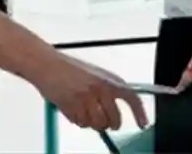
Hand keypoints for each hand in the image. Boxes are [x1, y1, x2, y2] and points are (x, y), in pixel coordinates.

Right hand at [34, 53, 149, 130]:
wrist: (48, 65)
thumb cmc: (69, 69)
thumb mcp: (96, 75)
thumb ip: (108, 90)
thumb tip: (117, 108)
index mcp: (109, 79)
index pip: (132, 97)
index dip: (139, 113)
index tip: (143, 123)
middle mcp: (101, 89)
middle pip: (114, 119)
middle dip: (110, 124)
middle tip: (107, 122)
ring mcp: (87, 99)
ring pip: (97, 124)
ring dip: (92, 123)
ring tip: (84, 110)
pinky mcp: (73, 107)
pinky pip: (81, 124)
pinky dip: (78, 120)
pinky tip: (73, 108)